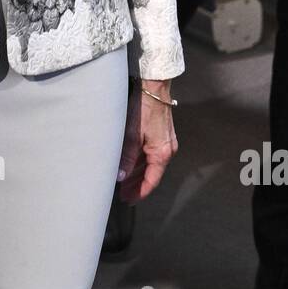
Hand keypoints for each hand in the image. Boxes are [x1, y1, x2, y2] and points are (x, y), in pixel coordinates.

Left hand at [116, 79, 178, 203]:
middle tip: (123, 195)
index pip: (152, 180)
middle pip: (151, 174)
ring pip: (149, 165)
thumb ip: (126, 158)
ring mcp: (164, 142)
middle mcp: (166, 150)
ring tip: (123, 183)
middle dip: (137, 185)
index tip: (128, 200)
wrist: (154, 88)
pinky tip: (129, 166)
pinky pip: (149, 155)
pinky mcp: (160, 135)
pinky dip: (139, 163)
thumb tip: (120, 176)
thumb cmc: (145, 109)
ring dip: (137, 174)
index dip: (140, 192)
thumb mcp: (132, 136)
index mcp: (162, 153)